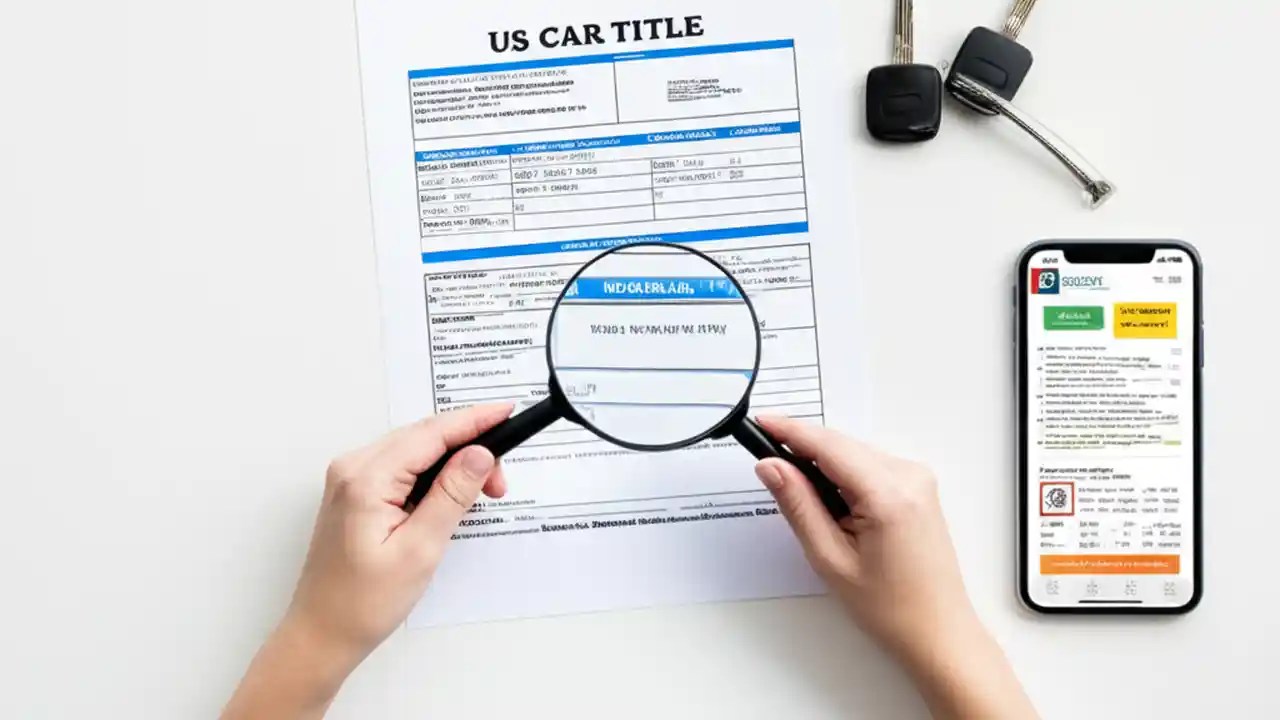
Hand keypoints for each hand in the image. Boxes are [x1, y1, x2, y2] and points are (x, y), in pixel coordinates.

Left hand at [222, 403, 513, 719]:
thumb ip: (451, 496)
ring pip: (414, 450)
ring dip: (452, 462)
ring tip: (482, 491)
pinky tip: (450, 493)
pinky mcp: (355, 491)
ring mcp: (350, 478)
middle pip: (424, 436)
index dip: (474, 420)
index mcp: (366, 479)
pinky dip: (432, 473)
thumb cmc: (363, 602)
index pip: (432, 434)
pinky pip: (401, 466)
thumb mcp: (420, 549)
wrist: (322, 633)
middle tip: (500, 481)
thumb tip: (478, 454)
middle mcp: (353, 468)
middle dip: (469, 447)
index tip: (507, 411)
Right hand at [752, 415, 1036, 719]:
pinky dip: (844, 472)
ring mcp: (919, 479)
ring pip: (855, 452)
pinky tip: (829, 497)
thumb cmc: (889, 607)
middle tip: (766, 462)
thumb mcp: (830, 558)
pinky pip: (870, 465)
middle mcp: (909, 476)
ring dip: (824, 463)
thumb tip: (770, 466)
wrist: (938, 631)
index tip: (760, 421)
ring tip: (798, 491)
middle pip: (842, 444)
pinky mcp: (919, 486)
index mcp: (889, 494)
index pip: (828, 445)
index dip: (790, 430)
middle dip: (803, 448)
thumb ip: (798, 504)